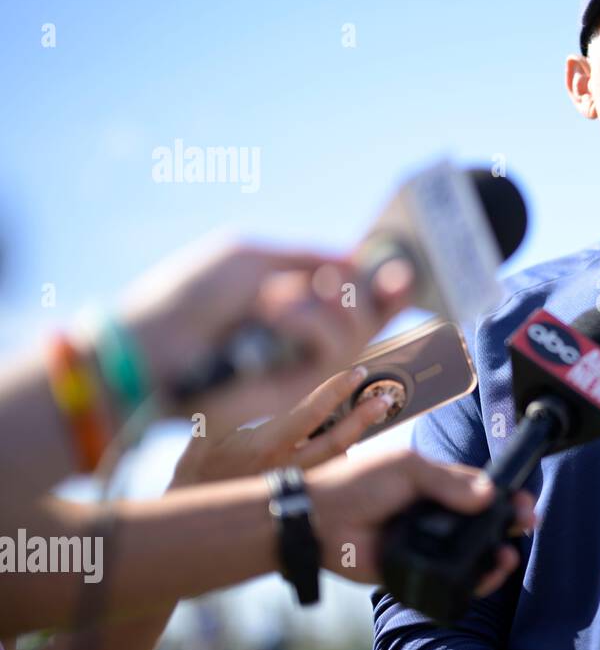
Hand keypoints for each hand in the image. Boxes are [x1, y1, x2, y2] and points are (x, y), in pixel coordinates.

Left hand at [115, 236, 411, 428]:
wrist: (152, 344)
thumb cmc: (188, 298)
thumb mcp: (250, 258)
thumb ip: (307, 257)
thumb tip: (356, 257)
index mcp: (292, 309)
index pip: (354, 306)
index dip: (384, 293)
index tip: (397, 276)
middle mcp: (301, 343)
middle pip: (366, 321)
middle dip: (362, 295)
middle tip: (330, 282)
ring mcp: (300, 370)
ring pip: (354, 334)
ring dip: (320, 306)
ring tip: (271, 301)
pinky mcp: (296, 392)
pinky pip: (334, 356)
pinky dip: (312, 323)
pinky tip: (276, 310)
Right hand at [171, 365, 393, 487]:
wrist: (194, 516)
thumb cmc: (198, 468)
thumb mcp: (206, 431)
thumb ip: (233, 405)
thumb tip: (251, 374)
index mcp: (265, 445)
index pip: (310, 413)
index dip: (336, 390)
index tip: (357, 372)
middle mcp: (286, 468)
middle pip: (339, 441)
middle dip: (365, 416)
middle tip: (385, 397)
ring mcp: (295, 485)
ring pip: (338, 460)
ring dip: (357, 436)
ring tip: (374, 410)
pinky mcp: (299, 496)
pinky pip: (327, 474)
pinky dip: (339, 456)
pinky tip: (346, 439)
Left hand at [305, 450, 535, 590]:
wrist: (318, 521)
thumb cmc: (356, 485)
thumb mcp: (406, 469)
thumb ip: (448, 481)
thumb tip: (489, 495)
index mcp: (432, 485)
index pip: (477, 490)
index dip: (502, 496)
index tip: (524, 501)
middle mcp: (431, 515)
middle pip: (479, 523)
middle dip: (506, 524)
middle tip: (526, 524)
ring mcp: (424, 545)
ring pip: (469, 554)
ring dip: (493, 555)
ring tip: (507, 554)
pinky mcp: (413, 571)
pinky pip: (448, 579)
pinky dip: (471, 580)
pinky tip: (486, 574)